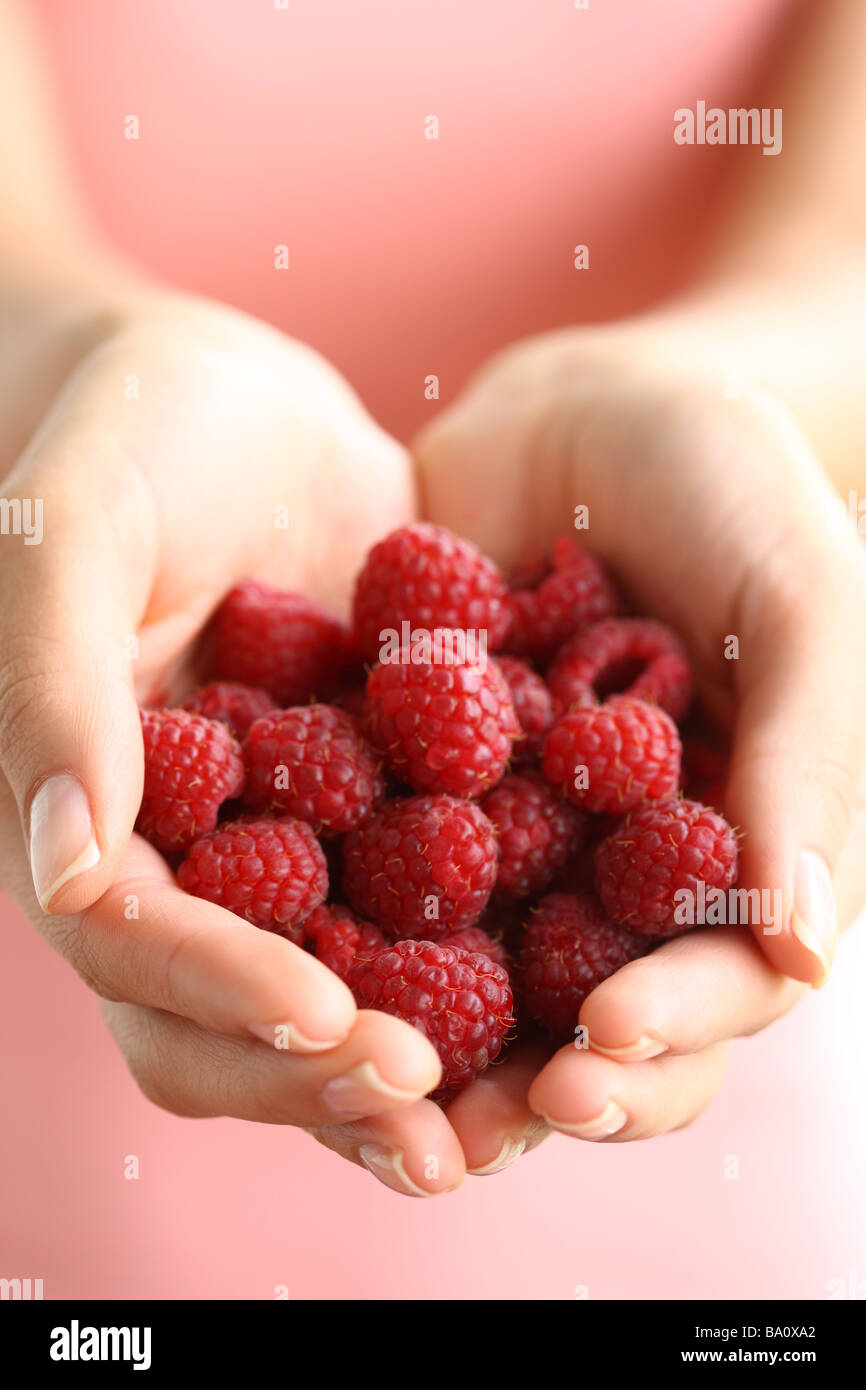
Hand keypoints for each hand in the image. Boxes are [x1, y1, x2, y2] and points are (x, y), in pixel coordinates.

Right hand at [0, 284, 455, 1176]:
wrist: (240, 395)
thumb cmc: (135, 431)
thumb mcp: (78, 525)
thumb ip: (52, 684)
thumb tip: (67, 867)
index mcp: (86, 812)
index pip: (134, 945)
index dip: (222, 995)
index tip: (334, 1020)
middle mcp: (179, 855)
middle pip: (226, 1014)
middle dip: (323, 1075)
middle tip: (437, 1115)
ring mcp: (279, 840)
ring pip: (333, 984)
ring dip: (412, 1058)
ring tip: (515, 1106)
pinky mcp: (373, 808)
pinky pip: (422, 904)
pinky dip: (483, 960)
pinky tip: (571, 986)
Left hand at [389, 322, 865, 1164]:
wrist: (584, 399)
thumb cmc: (724, 479)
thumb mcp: (794, 595)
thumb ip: (807, 758)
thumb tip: (811, 956)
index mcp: (733, 847)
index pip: (721, 984)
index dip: (670, 1034)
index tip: (596, 1048)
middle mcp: (622, 867)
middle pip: (593, 1012)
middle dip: (539, 1078)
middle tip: (469, 1127)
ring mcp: (513, 836)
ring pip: (476, 974)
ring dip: (427, 1045)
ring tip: (365, 1086)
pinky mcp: (408, 789)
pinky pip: (371, 870)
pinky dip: (332, 919)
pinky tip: (278, 953)